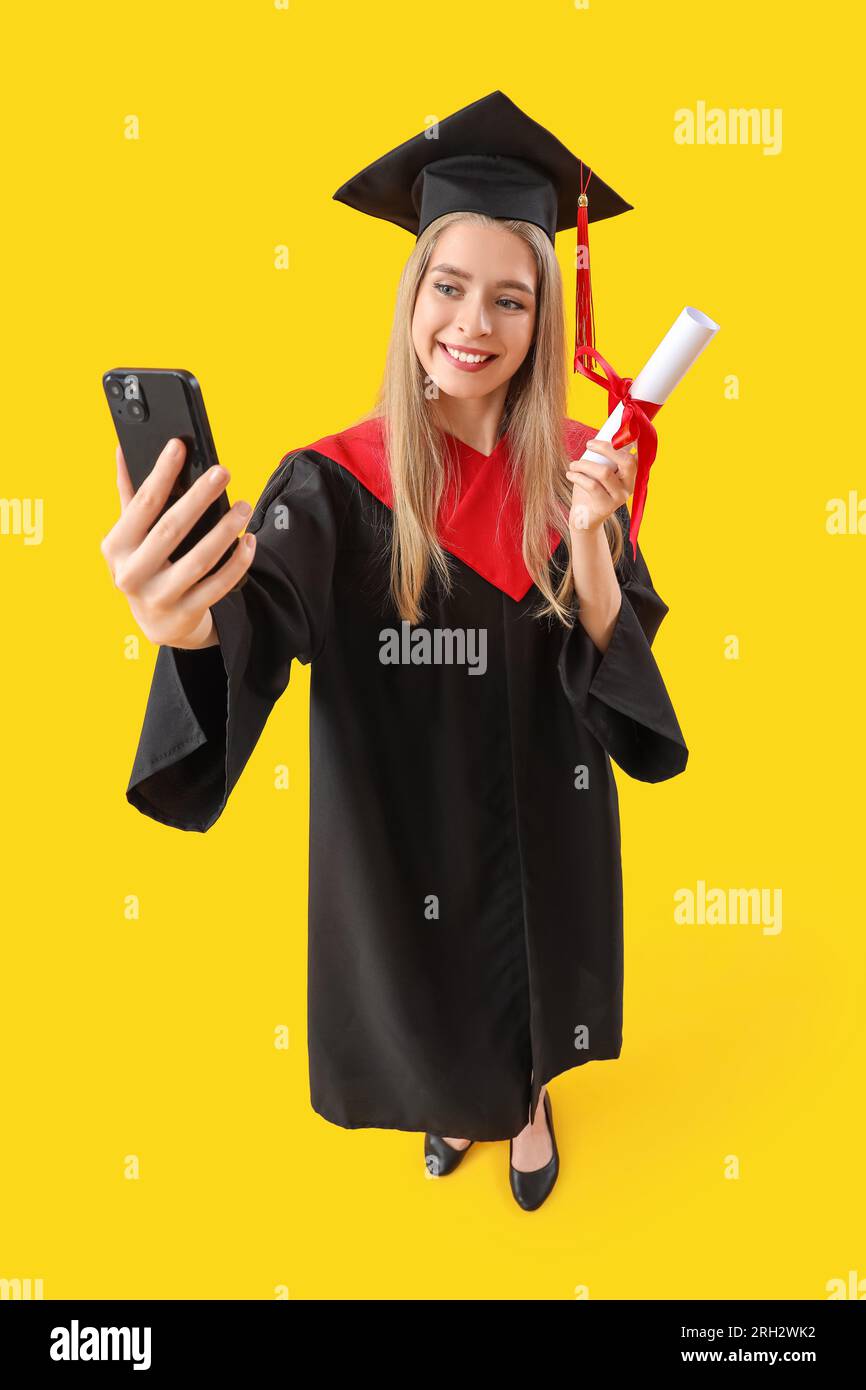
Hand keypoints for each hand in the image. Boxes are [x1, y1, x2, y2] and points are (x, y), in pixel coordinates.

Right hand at [100, 437, 256, 648]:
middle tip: (223, 471)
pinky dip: (237, 563)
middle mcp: (131, 574)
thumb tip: (122, 449)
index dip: (160, 474)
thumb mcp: (129, 535)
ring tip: (244, 507)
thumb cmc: (144, 564)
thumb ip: (128, 494)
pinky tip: (250, 542)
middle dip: (199, 498)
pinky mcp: (185, 613)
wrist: (155, 621)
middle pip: (170, 530)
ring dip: (225, 531)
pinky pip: (218, 586)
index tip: (178, 445)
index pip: (141, 504)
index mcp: (116, 547)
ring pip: (199, 560)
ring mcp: (158, 597)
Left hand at [565, 438, 637, 535]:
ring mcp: (619, 497)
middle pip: (625, 461)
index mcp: (630, 474)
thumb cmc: (591, 489)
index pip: (635, 455)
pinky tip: (570, 474)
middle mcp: (629, 485)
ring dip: (584, 464)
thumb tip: (600, 436)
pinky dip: (577, 476)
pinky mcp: (606, 506)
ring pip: (604, 472)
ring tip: (573, 464)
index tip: (614, 432)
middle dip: (606, 448)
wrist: (583, 518)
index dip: (628, 441)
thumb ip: (603, 457)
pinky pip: (591, 485)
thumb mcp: (598, 470)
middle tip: (588, 444)